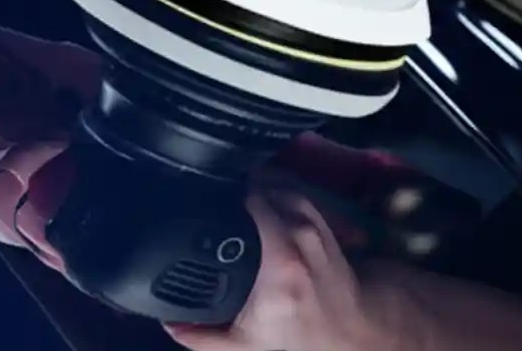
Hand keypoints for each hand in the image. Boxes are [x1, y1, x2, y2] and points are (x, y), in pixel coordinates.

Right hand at [164, 191, 391, 350]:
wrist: (352, 332)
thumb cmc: (301, 335)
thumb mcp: (248, 345)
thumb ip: (204, 337)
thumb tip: (169, 323)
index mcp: (280, 264)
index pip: (252, 206)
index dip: (228, 197)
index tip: (207, 198)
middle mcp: (300, 237)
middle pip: (264, 190)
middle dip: (238, 190)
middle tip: (215, 195)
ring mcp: (314, 227)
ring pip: (281, 187)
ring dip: (258, 186)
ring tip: (234, 193)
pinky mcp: (323, 223)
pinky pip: (295, 193)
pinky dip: (276, 190)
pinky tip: (260, 197)